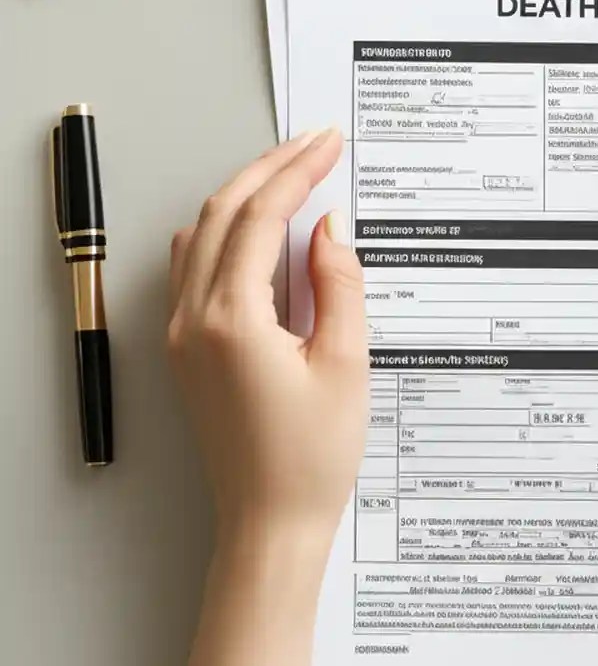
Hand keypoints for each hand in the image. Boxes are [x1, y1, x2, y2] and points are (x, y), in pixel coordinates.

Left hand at [168, 128, 368, 541]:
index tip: (329, 143)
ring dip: (243, 196)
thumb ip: (340, 286)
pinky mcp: (189, 351)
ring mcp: (184, 334)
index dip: (298, 172)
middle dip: (269, 169)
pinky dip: (224, 234)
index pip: (261, 217)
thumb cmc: (312, 456)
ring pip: (202, 236)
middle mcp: (195, 318)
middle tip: (313, 143)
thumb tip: (330, 228)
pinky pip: (195, 269)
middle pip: (222, 214)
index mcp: (233, 318)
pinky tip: (252, 231)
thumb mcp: (346, 363)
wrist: (270, 522)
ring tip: (289, 175)